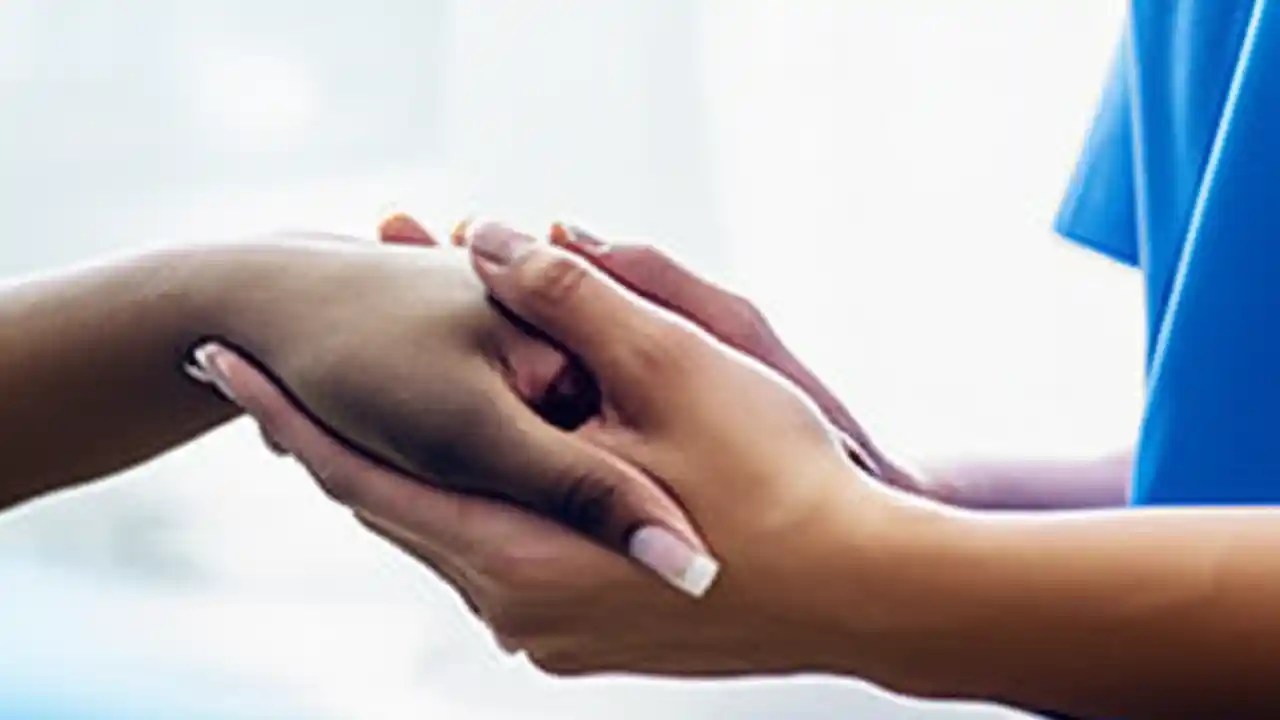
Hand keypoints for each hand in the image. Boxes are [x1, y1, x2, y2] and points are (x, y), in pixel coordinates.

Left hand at [218, 224, 913, 676]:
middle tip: (275, 377)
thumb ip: (573, 298)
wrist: (867, 591)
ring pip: (449, 532)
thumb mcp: (675, 369)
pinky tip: (469, 456)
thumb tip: (497, 233)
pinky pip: (500, 551)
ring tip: (356, 406)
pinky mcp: (590, 630)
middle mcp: (514, 611)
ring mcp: (553, 629)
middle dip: (335, 437)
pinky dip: (475, 495)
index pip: (360, 481)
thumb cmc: (780, 481)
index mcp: (511, 556)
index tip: (229, 365)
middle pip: (395, 510)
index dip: (289, 414)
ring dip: (410, 465)